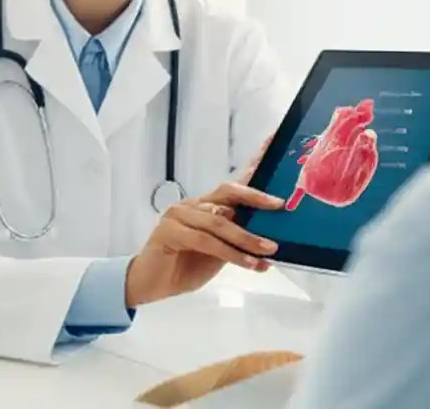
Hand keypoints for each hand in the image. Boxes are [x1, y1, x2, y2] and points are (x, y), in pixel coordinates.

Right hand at [125, 138, 281, 307]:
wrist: (151, 285)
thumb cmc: (184, 266)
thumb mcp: (220, 251)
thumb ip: (238, 239)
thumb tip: (271, 237)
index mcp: (206, 205)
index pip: (234, 184)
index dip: (253, 164)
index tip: (273, 144)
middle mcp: (193, 205)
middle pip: (227, 193)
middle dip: (255, 198)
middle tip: (278, 205)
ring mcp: (178, 215)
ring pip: (219, 221)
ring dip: (247, 238)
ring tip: (268, 250)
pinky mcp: (169, 231)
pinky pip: (206, 240)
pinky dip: (231, 253)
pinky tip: (248, 263)